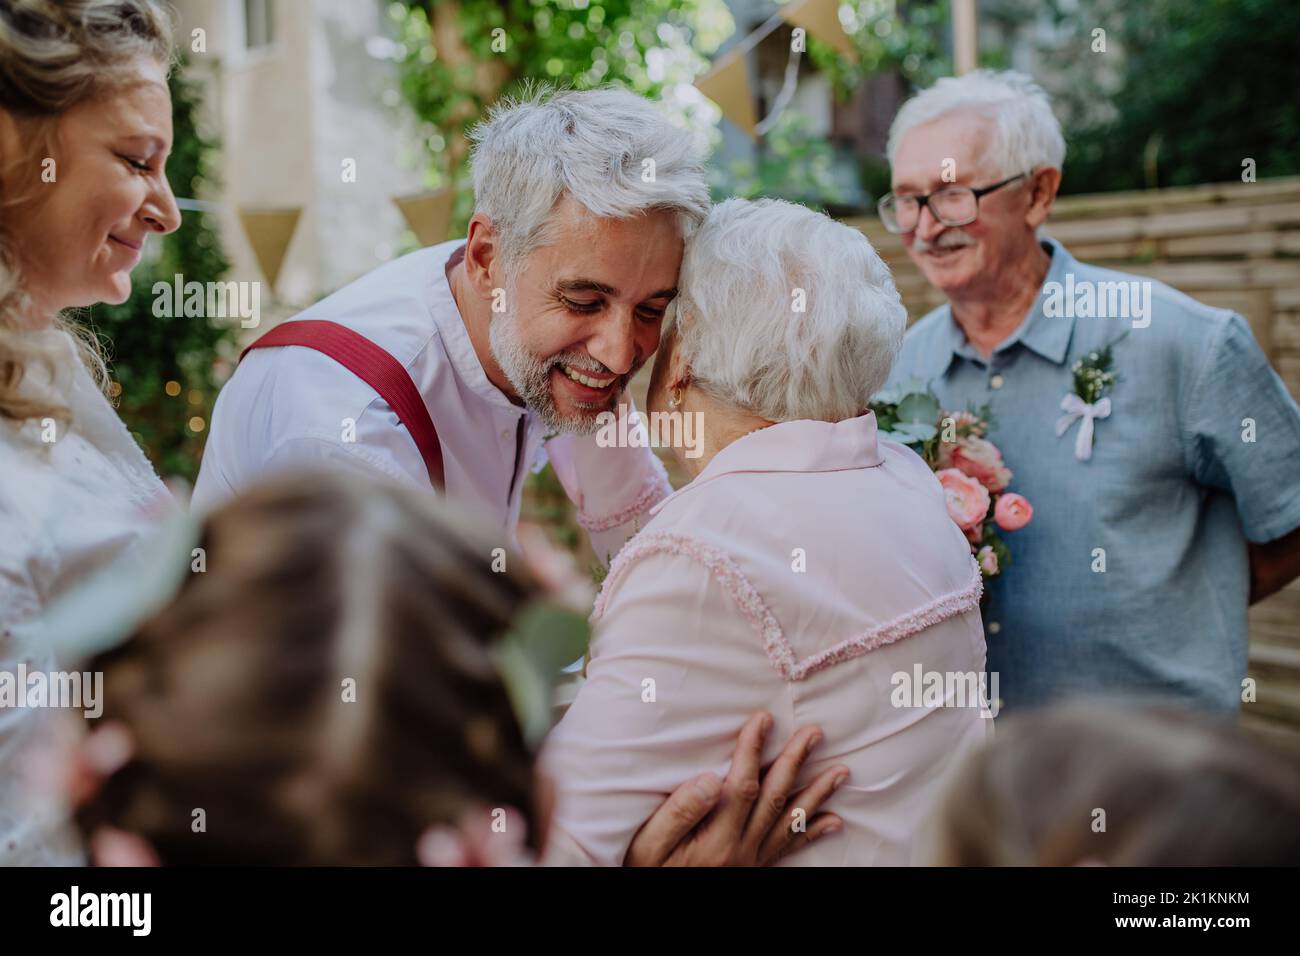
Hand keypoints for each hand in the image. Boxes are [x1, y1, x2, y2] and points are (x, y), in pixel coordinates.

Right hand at [624, 711, 847, 865]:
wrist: (652, 895)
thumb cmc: (646, 867)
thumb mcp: (649, 843)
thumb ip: (679, 811)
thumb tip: (711, 779)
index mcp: (715, 839)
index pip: (742, 786)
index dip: (753, 750)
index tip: (762, 719)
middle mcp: (741, 850)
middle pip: (775, 799)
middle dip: (795, 762)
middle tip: (814, 733)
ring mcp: (751, 860)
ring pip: (790, 822)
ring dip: (816, 794)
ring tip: (839, 771)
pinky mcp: (755, 867)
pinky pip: (789, 848)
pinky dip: (812, 833)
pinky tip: (832, 821)